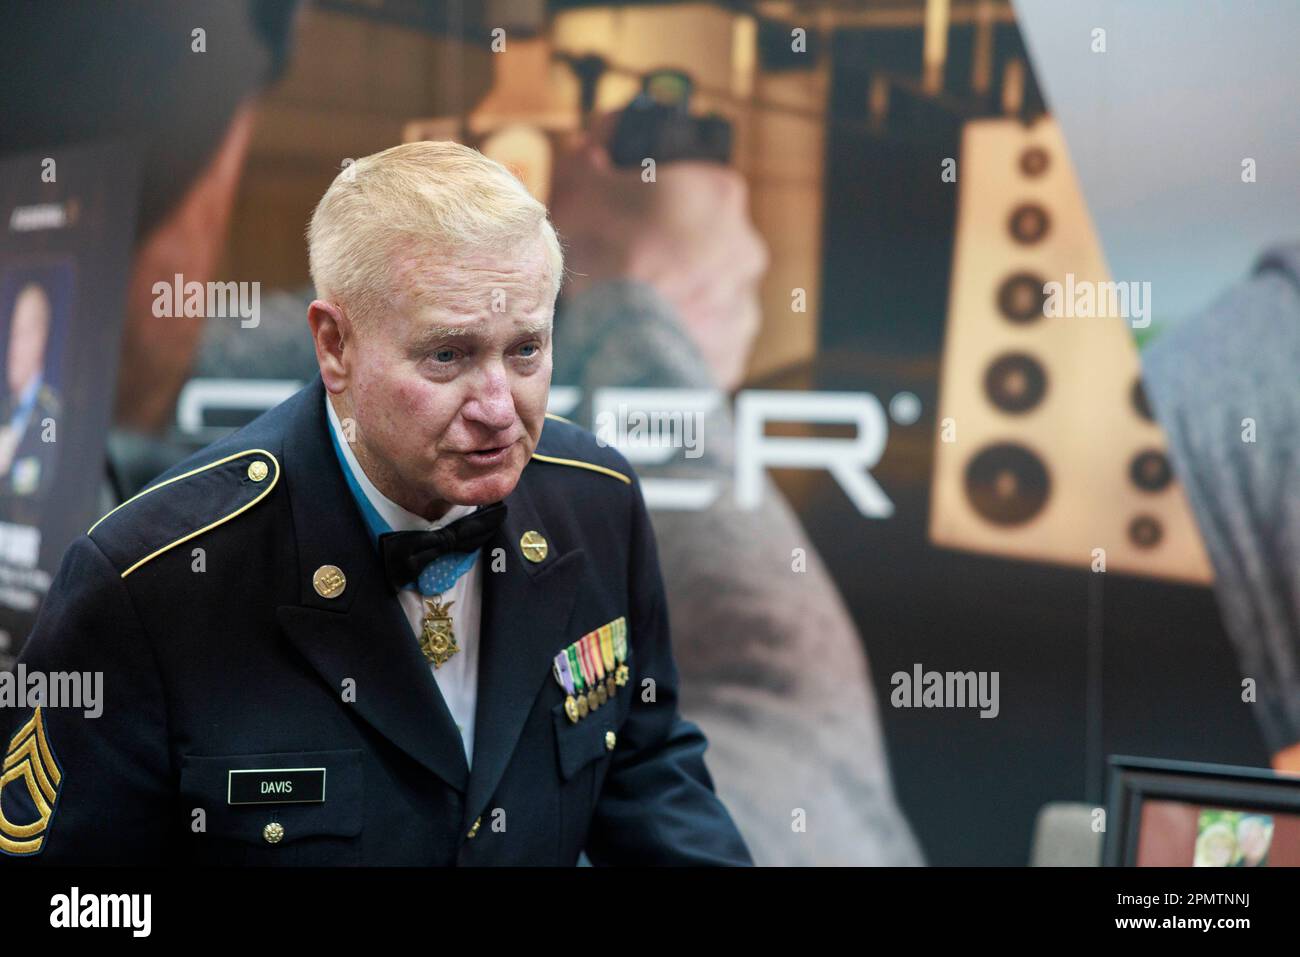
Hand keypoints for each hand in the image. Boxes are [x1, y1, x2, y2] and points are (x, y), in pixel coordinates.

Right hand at [548, 112, 767, 389]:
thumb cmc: (603, 255)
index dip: (654, 192)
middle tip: (627, 261)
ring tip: (633, 308)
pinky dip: (680, 337)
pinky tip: (647, 339)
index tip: (628, 207)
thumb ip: (589, 160)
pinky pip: (704, 337)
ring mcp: (743, 301)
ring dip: (677, 293)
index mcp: (719, 193)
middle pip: (704, 239)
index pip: (693, 182)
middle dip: (670, 247)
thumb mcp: (581, 187)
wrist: (619, 339)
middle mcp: (745, 246)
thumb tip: (592, 153)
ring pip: (707, 290)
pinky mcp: (731, 348)